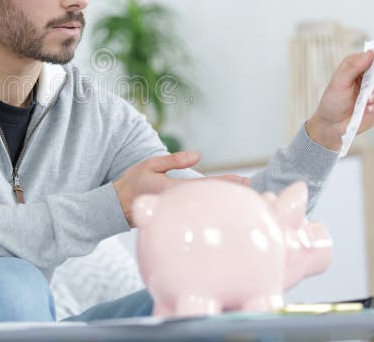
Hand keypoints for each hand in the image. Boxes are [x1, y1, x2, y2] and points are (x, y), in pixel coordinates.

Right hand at [113, 152, 249, 225]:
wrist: (117, 207)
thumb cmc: (133, 183)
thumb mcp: (150, 165)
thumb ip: (174, 160)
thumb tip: (198, 155)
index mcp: (170, 189)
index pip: (203, 185)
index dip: (224, 182)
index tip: (243, 180)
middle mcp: (176, 203)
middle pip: (209, 199)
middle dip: (231, 195)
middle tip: (255, 192)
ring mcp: (177, 213)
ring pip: (205, 207)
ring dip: (223, 203)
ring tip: (245, 199)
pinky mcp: (176, 217)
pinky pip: (197, 212)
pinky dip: (211, 208)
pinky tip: (223, 207)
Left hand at [306, 51, 373, 150]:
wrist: (332, 125)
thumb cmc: (332, 102)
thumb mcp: (339, 82)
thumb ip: (353, 67)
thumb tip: (370, 53)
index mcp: (355, 68)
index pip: (369, 57)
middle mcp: (366, 78)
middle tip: (371, 85)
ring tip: (365, 101)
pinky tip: (367, 109)